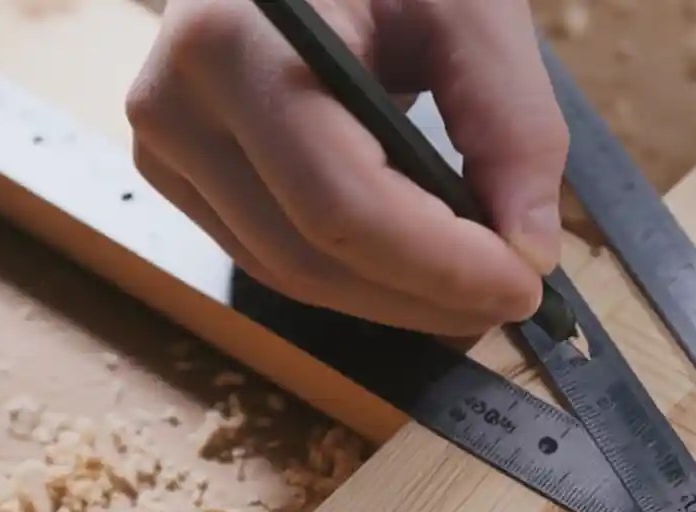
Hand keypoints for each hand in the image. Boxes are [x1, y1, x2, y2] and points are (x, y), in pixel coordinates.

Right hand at [126, 0, 568, 336]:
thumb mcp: (471, 8)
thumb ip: (514, 126)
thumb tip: (530, 254)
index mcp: (236, 42)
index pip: (343, 205)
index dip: (442, 266)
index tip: (527, 288)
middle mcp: (175, 104)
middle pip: (312, 257)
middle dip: (428, 295)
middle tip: (519, 297)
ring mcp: (165, 145)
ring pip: (290, 275)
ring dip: (397, 298)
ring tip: (480, 286)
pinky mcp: (180, 171)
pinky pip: (273, 256)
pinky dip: (358, 274)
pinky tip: (423, 264)